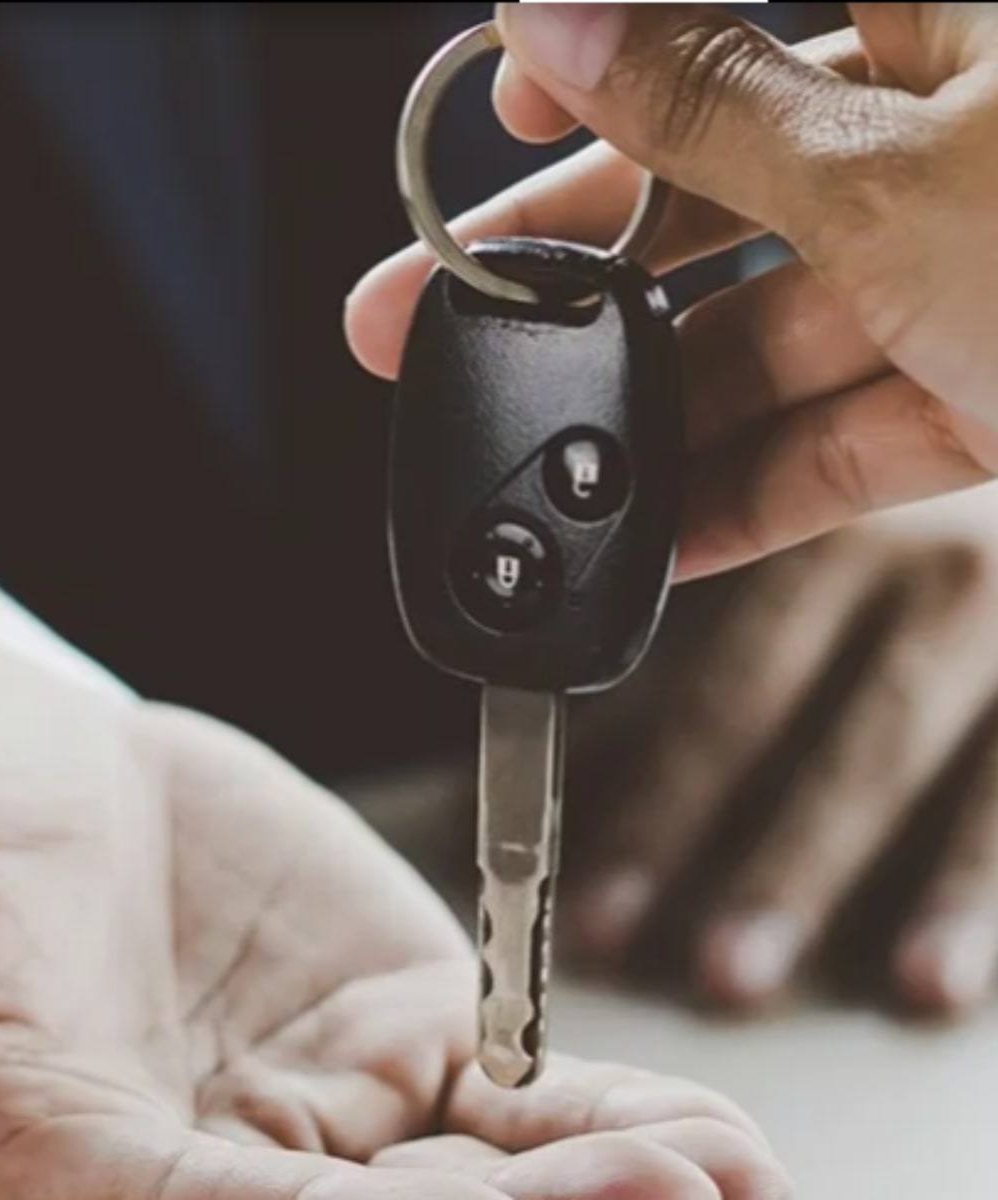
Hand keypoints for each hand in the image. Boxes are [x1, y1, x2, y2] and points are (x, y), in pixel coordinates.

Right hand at [0, 625, 788, 1198]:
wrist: (9, 769)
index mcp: (51, 1167)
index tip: (557, 1199)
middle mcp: (198, 1175)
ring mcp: (309, 1121)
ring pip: (480, 1194)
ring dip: (609, 1197)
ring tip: (735, 1180)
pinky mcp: (388, 1040)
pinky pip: (511, 1108)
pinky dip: (601, 1125)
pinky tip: (698, 1136)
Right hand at [346, 3, 997, 577]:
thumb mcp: (892, 167)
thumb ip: (708, 106)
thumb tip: (551, 23)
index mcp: (934, 7)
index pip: (716, 19)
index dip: (595, 61)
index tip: (509, 113)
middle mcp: (950, 128)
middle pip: (717, 193)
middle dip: (578, 279)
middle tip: (444, 321)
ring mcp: (972, 263)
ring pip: (778, 334)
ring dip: (663, 416)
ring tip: (557, 475)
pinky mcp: (991, 384)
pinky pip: (846, 435)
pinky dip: (757, 492)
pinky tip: (668, 542)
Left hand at [562, 486, 997, 1015]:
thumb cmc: (891, 547)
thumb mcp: (800, 577)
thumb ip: (707, 662)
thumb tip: (584, 768)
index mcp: (828, 560)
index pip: (733, 702)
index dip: (666, 812)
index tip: (608, 912)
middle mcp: (933, 589)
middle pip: (851, 754)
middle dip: (788, 871)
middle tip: (726, 973)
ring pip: (972, 780)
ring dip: (943, 889)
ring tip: (912, 981)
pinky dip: (993, 881)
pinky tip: (960, 972)